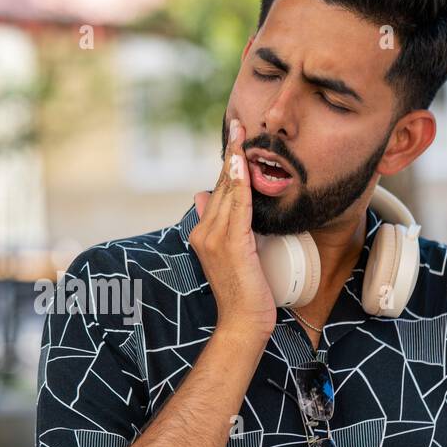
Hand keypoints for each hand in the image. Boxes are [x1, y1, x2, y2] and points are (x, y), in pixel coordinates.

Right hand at [190, 118, 277, 341]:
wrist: (242, 322)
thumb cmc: (244, 293)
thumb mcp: (232, 253)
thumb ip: (221, 226)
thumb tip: (202, 195)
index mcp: (203, 234)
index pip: (217, 191)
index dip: (227, 164)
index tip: (235, 138)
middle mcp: (204, 232)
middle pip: (220, 185)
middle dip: (231, 153)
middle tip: (240, 124)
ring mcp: (215, 238)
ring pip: (227, 191)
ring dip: (235, 160)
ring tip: (241, 134)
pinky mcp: (231, 244)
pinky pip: (236, 206)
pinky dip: (239, 183)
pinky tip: (242, 163)